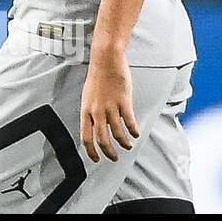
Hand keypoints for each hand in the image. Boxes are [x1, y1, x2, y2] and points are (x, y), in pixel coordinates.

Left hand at [80, 47, 138, 161]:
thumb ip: (92, 113)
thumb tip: (97, 127)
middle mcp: (96, 111)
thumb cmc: (97, 78)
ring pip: (117, 133)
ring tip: (128, 145)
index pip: (85, 137)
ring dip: (124, 143)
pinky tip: (136, 133)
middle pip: (102, 139)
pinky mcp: (123, 101)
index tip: (96, 159)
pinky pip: (130, 121)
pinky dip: (134, 131)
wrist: (105, 60)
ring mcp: (110, 106)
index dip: (91, 151)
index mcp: (85, 110)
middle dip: (109, 152)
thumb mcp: (88, 97)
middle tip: (114, 158)